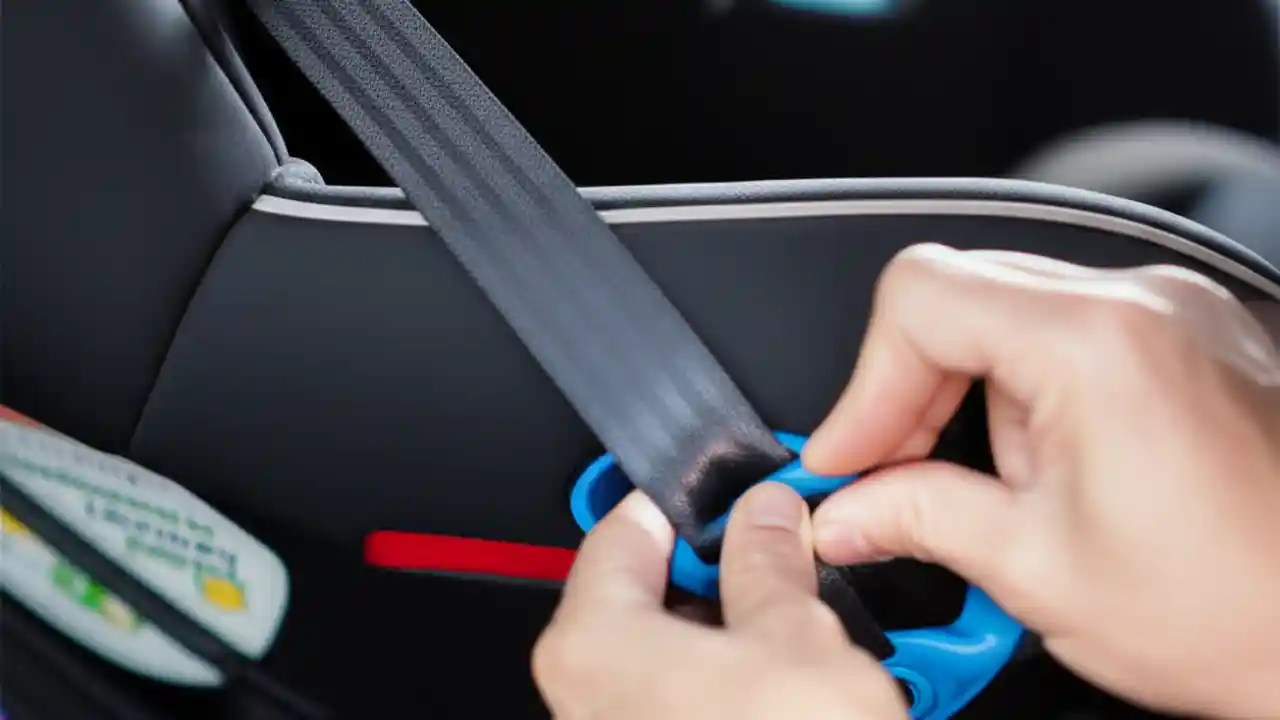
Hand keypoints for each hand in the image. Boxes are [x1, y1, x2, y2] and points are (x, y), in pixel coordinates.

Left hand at [533, 484, 907, 718]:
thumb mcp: (797, 641)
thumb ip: (771, 561)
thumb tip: (764, 518)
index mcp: (594, 641)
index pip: (626, 526)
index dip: (690, 499)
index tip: (739, 491)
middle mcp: (585, 693)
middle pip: (649, 590)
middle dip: (724, 572)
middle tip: (787, 559)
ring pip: (676, 651)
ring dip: (741, 634)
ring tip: (809, 633)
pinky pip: (688, 701)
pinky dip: (737, 686)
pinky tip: (794, 688)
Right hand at [803, 245, 1279, 717]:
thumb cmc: (1239, 614)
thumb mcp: (1039, 571)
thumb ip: (918, 519)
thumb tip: (846, 512)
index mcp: (1096, 344)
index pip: (921, 300)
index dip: (865, 384)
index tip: (848, 456)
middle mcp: (1142, 305)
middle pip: (960, 295)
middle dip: (906, 390)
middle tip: (884, 473)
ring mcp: (1173, 314)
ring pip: (1006, 308)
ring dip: (963, 392)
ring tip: (983, 485)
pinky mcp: (1190, 338)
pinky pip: (1066, 328)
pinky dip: (1020, 386)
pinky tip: (1034, 465)